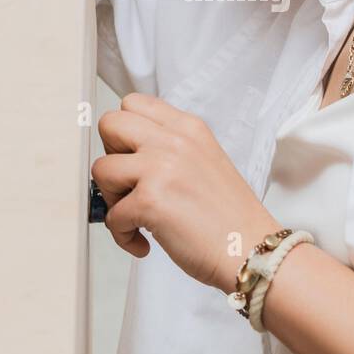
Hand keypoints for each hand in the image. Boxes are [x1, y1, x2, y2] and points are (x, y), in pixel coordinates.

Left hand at [91, 92, 282, 291]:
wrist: (252, 249)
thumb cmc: (230, 217)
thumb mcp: (206, 160)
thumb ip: (172, 148)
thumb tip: (127, 156)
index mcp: (189, 128)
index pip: (134, 104)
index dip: (123, 134)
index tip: (132, 159)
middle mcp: (174, 141)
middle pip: (109, 124)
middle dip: (109, 156)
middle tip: (127, 184)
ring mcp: (160, 168)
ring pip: (100, 168)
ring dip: (111, 198)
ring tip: (134, 217)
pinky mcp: (150, 200)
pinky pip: (111, 216)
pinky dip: (122, 235)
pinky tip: (143, 243)